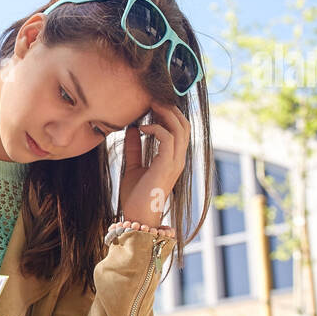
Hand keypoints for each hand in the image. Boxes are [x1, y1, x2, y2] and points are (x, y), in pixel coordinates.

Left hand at [119, 99, 190, 227]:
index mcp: (172, 158)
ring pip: (180, 129)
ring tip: (150, 106)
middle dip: (170, 109)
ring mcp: (175, 162)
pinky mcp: (167, 166)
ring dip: (165, 114)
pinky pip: (168, 139)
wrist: (136, 216)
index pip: (180, 129)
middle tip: (153, 99)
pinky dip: (156, 129)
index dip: (169, 114)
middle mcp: (178, 159)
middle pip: (184, 125)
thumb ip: (134, 148)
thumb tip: (132, 128)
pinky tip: (142, 128)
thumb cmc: (135, 195)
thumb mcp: (132, 166)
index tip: (152, 104)